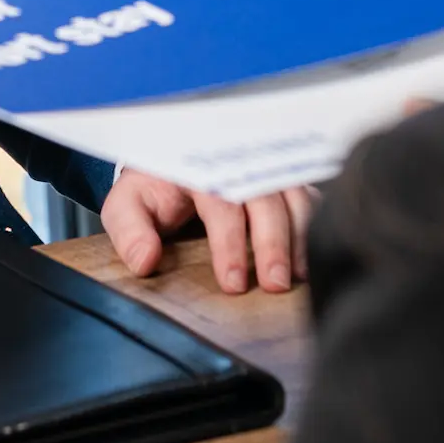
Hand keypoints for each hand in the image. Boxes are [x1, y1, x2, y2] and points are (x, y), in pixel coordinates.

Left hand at [101, 169, 316, 294]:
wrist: (171, 158)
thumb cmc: (153, 187)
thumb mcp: (127, 205)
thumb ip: (130, 232)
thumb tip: (144, 261)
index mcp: (197, 165)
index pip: (220, 204)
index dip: (229, 244)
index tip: (233, 283)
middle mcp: (237, 161)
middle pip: (265, 199)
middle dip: (274, 243)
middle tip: (275, 284)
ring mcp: (265, 166)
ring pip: (294, 195)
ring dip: (300, 236)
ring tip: (299, 276)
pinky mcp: (284, 178)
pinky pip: (310, 195)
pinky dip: (316, 223)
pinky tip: (313, 255)